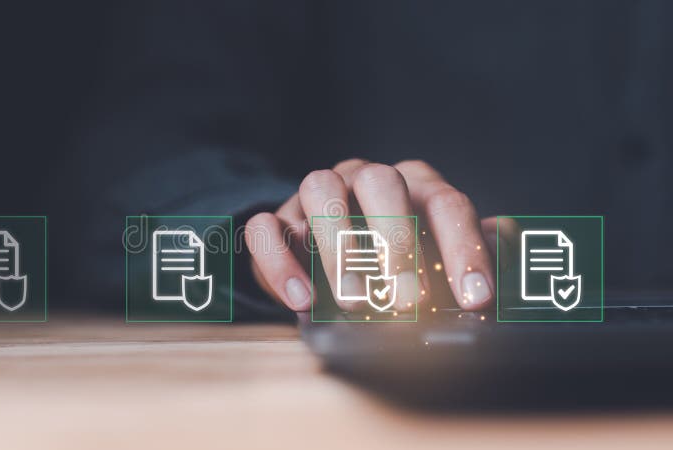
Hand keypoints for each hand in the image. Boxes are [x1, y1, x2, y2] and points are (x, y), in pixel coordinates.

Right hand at [245, 159, 515, 311]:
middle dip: (398, 244)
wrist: (326, 248)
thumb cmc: (392, 255)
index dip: (464, 250)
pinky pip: (268, 228)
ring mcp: (317, 193)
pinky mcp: (277, 217)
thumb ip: (474, 251)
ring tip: (356, 304)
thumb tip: (512, 255)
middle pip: (383, 186)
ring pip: (322, 193)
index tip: (476, 299)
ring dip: (340, 250)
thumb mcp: (436, 254)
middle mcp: (367, 178)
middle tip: (409, 303)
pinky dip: (281, 262)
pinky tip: (302, 301)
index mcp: (415, 184)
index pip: (447, 203)